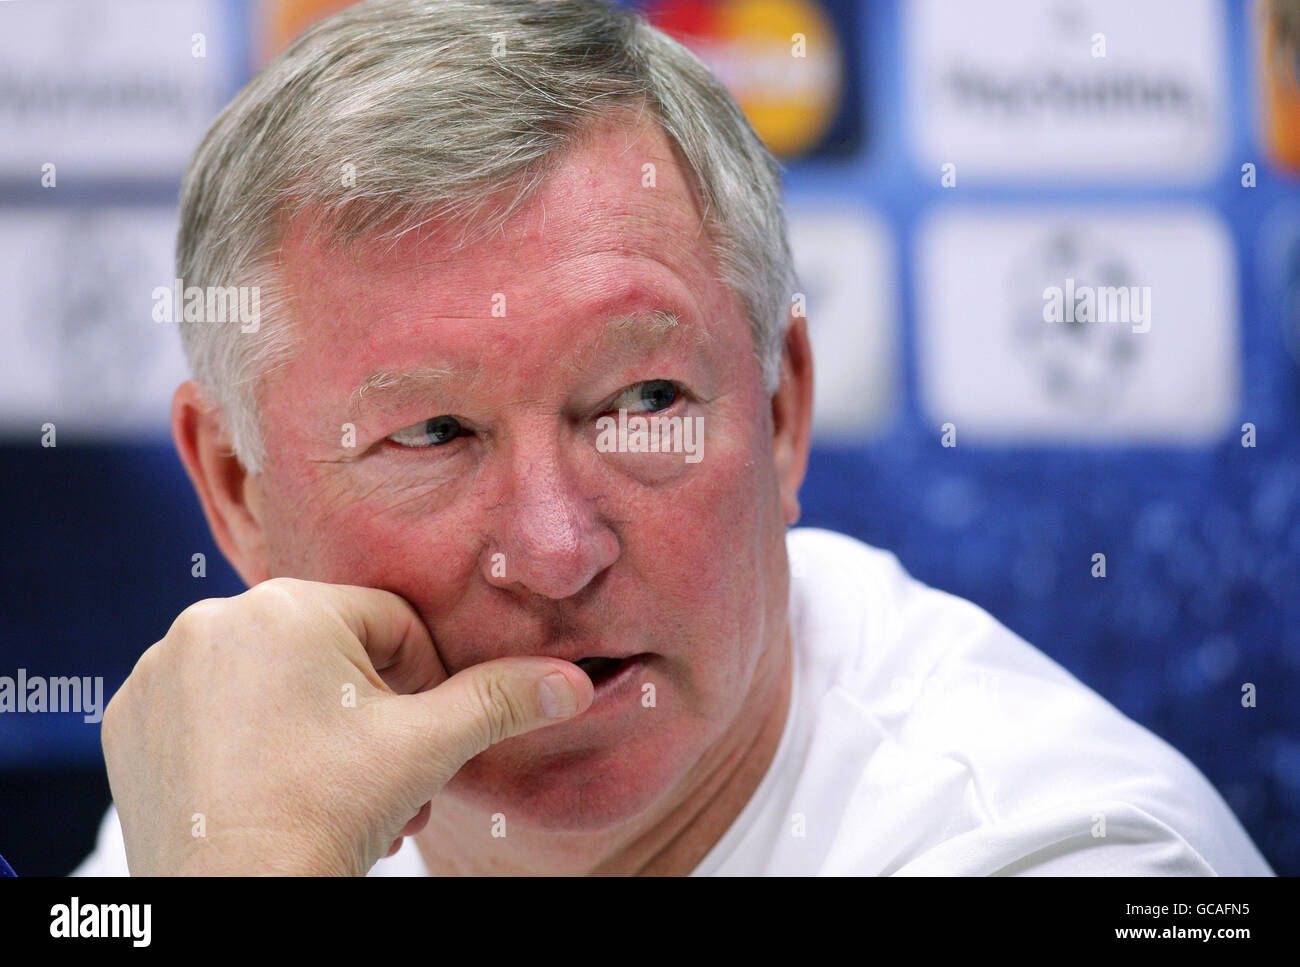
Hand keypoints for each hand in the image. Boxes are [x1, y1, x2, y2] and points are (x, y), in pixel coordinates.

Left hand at [101, 577, 593, 874]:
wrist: (232, 903)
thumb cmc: (326, 816)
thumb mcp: (427, 748)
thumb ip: (500, 699)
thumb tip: (575, 681)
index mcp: (287, 605)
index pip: (389, 624)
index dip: (421, 683)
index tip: (418, 738)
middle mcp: (212, 620)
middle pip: (328, 651)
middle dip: (366, 711)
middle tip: (384, 772)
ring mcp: (162, 669)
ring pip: (270, 677)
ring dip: (310, 722)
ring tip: (334, 785)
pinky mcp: (130, 716)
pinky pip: (209, 704)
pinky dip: (244, 735)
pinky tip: (268, 783)